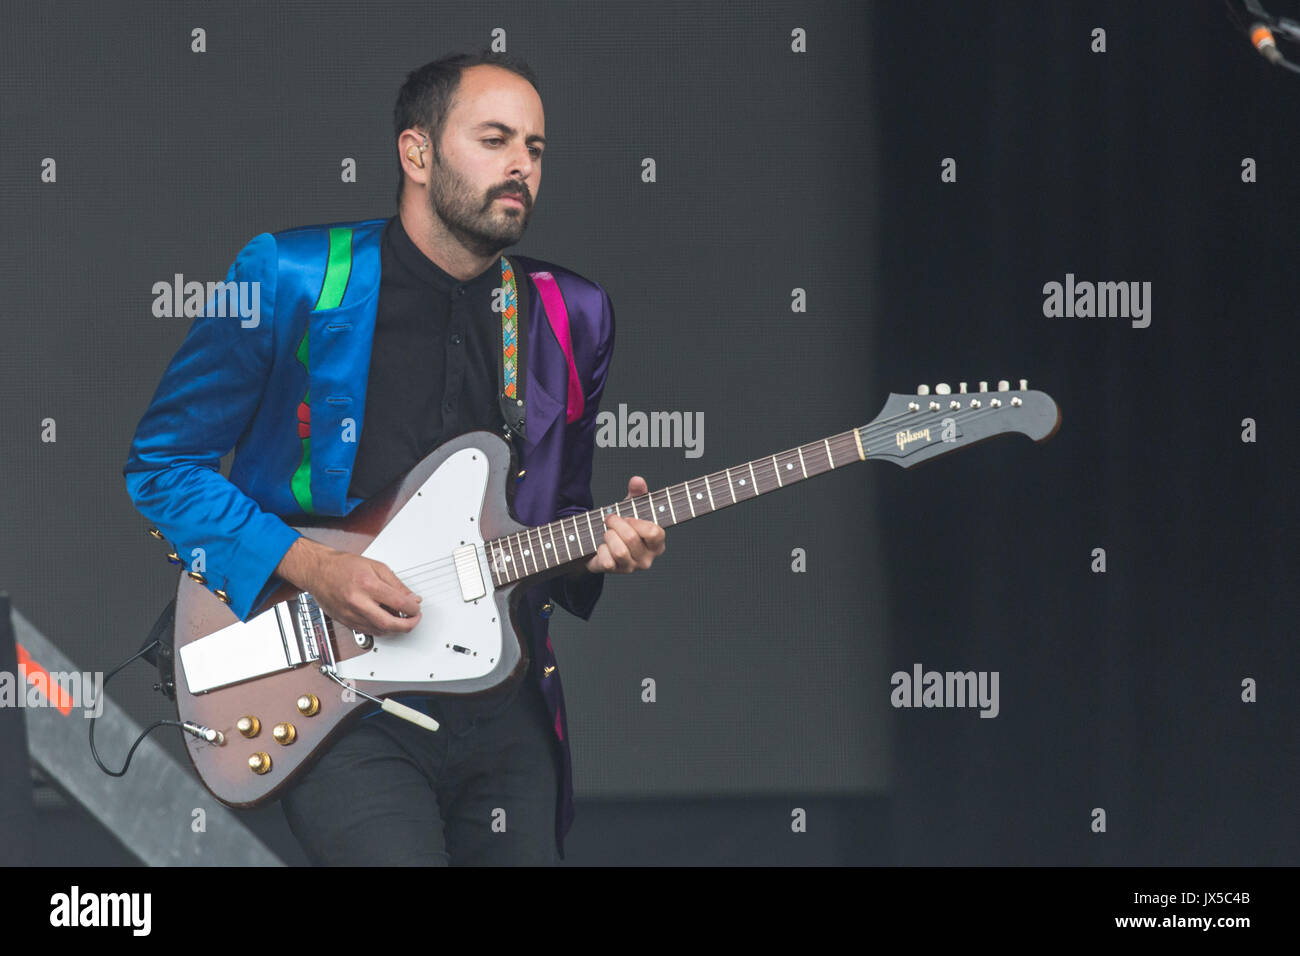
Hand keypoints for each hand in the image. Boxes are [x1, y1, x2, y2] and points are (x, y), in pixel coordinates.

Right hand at [275, 536, 421, 635]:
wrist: (317, 571)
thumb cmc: (343, 566)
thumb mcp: (376, 566)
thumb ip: (396, 584)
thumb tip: (411, 598)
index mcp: (367, 585)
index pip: (398, 603)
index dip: (413, 608)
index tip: (416, 608)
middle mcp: (358, 602)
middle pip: (389, 623)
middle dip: (407, 625)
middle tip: (414, 620)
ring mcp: (350, 614)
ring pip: (379, 631)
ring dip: (394, 628)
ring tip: (400, 618)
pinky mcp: (345, 622)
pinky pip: (368, 632)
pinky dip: (380, 629)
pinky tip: (385, 621)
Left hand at [583, 476, 666, 573]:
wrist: (599, 543)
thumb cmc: (622, 525)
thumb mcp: (630, 507)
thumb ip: (637, 493)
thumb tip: (637, 481)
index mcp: (657, 543)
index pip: (654, 532)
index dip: (637, 521)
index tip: (628, 517)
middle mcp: (647, 559)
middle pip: (631, 538)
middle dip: (615, 524)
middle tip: (609, 519)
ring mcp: (631, 568)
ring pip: (619, 550)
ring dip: (608, 536)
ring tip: (607, 533)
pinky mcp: (615, 572)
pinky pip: (607, 560)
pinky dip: (600, 549)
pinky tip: (602, 547)